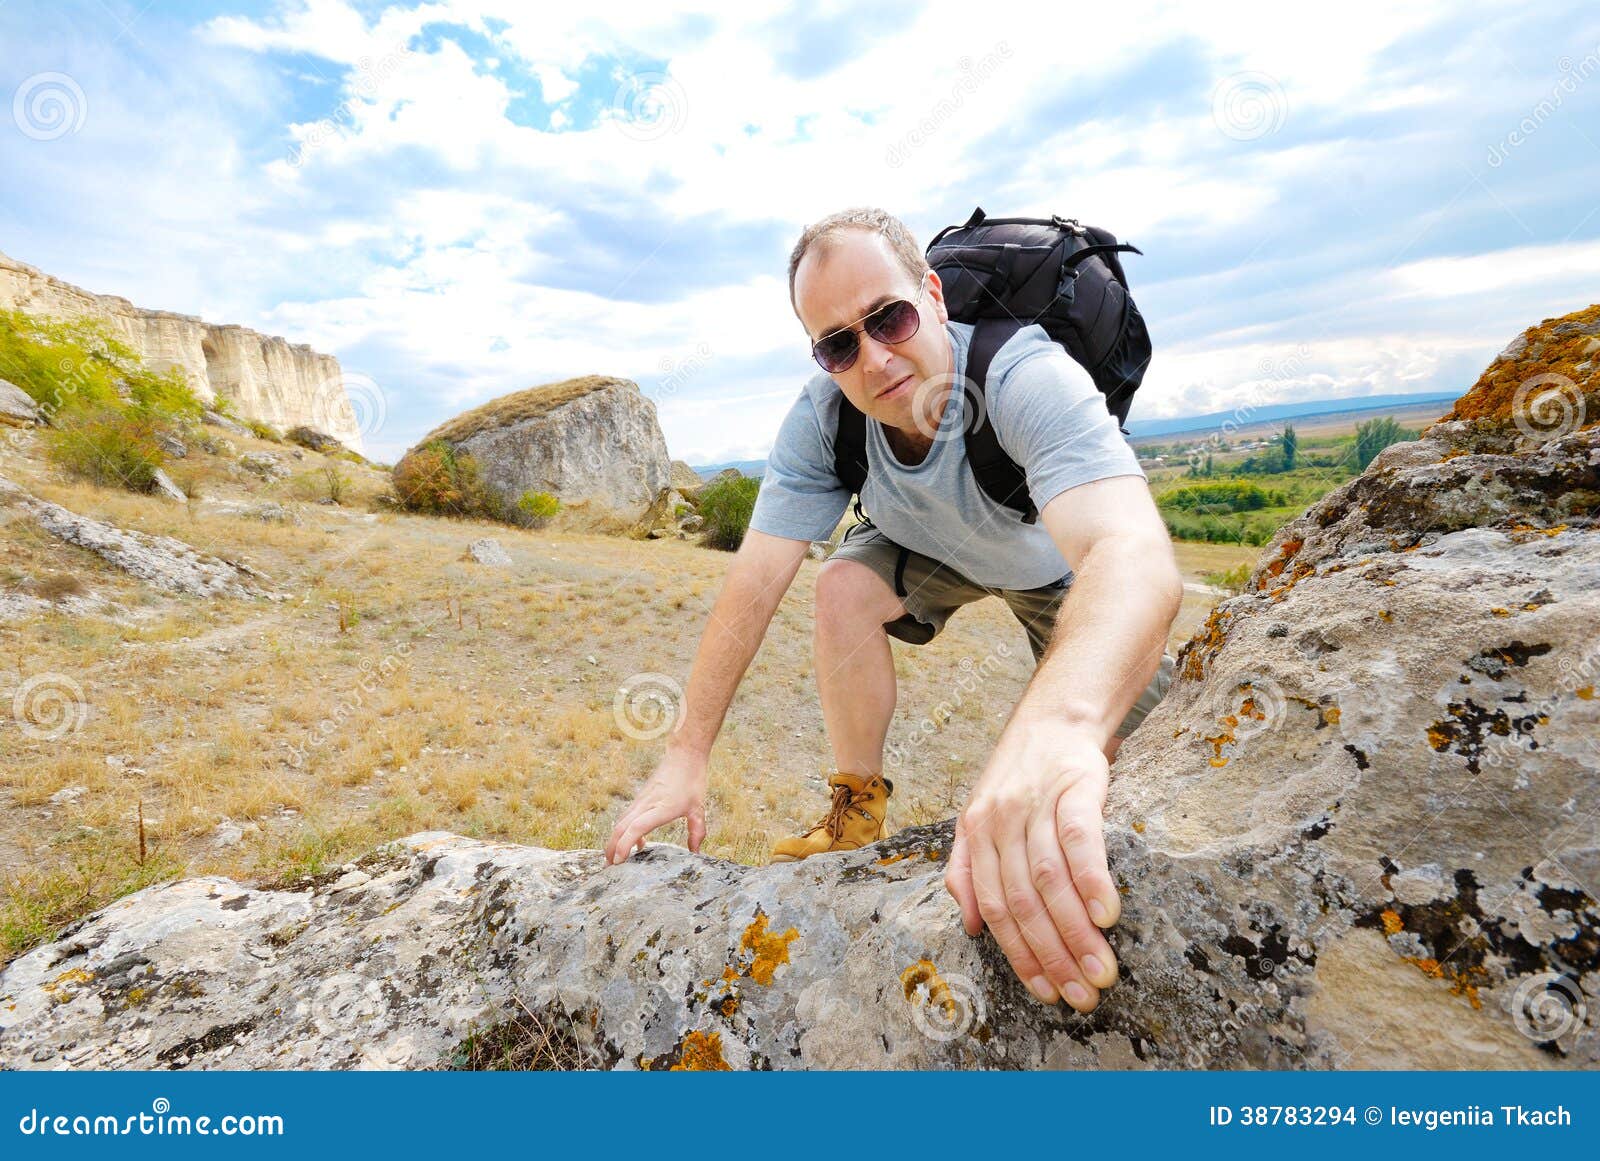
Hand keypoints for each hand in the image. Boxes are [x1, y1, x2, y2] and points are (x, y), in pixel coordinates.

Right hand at [604, 748, 707, 864]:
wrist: (683, 756)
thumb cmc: (692, 781)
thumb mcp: (698, 809)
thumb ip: (697, 832)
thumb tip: (696, 853)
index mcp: (660, 808)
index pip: (636, 828)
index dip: (625, 845)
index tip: (618, 861)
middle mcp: (645, 805)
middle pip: (620, 828)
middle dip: (611, 848)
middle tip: (608, 868)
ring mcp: (640, 801)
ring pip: (620, 823)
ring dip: (614, 841)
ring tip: (613, 859)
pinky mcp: (640, 799)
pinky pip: (626, 818)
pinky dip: (624, 832)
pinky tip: (637, 844)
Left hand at [943, 718, 1121, 1011]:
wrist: (1054, 716)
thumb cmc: (1019, 776)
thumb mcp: (979, 817)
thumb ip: (968, 869)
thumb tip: (969, 926)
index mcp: (975, 833)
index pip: (994, 907)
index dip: (1019, 955)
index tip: (1046, 992)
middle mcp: (999, 820)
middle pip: (1023, 901)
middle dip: (1053, 955)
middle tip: (1083, 995)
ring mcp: (1035, 803)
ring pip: (1049, 879)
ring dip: (1075, 932)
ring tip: (1100, 970)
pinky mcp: (1073, 786)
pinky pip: (1080, 839)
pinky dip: (1092, 879)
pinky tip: (1107, 915)